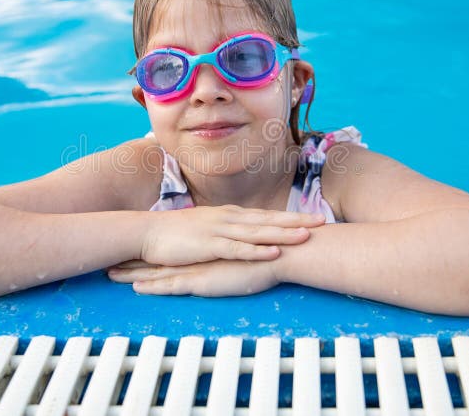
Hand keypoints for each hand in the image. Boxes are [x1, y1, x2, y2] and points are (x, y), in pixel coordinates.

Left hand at [107, 258, 279, 296]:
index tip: (130, 253)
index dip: (149, 253)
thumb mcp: (241, 255)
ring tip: (110, 275)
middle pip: (156, 259)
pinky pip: (171, 285)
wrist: (277, 254)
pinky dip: (152, 287)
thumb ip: (230, 255)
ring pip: (157, 271)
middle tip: (110, 263)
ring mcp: (197, 268)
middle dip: (131, 262)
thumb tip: (225, 260)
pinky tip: (136, 288)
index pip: (171, 252)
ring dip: (133, 273)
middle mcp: (196, 257)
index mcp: (203, 250)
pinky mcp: (203, 280)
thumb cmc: (264, 255)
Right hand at [141, 205, 324, 266]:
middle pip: (268, 219)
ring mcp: (219, 230)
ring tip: (307, 236)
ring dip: (283, 234)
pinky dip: (257, 250)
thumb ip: (225, 233)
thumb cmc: (175, 233)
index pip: (265, 215)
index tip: (312, 217)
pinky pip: (237, 249)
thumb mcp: (205, 230)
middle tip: (322, 220)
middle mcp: (228, 219)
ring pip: (257, 232)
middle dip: (296, 220)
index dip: (290, 216)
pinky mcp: (208, 245)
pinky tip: (273, 252)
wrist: (147, 232)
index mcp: (229, 216)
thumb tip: (242, 237)